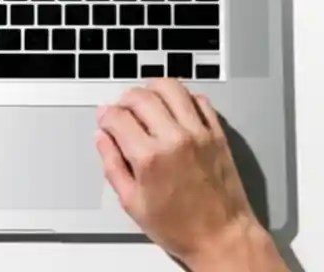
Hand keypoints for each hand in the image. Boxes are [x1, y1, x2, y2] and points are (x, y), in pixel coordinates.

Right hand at [96, 79, 284, 271]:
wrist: (221, 235)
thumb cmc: (178, 226)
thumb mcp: (132, 203)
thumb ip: (113, 165)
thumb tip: (102, 138)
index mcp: (149, 158)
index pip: (118, 117)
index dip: (105, 115)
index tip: (104, 119)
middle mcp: (174, 138)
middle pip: (141, 96)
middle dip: (125, 99)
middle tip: (122, 111)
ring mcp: (199, 132)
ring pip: (172, 87)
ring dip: (153, 89)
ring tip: (147, 102)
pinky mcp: (217, 133)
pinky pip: (199, 99)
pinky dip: (183, 97)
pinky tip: (174, 108)